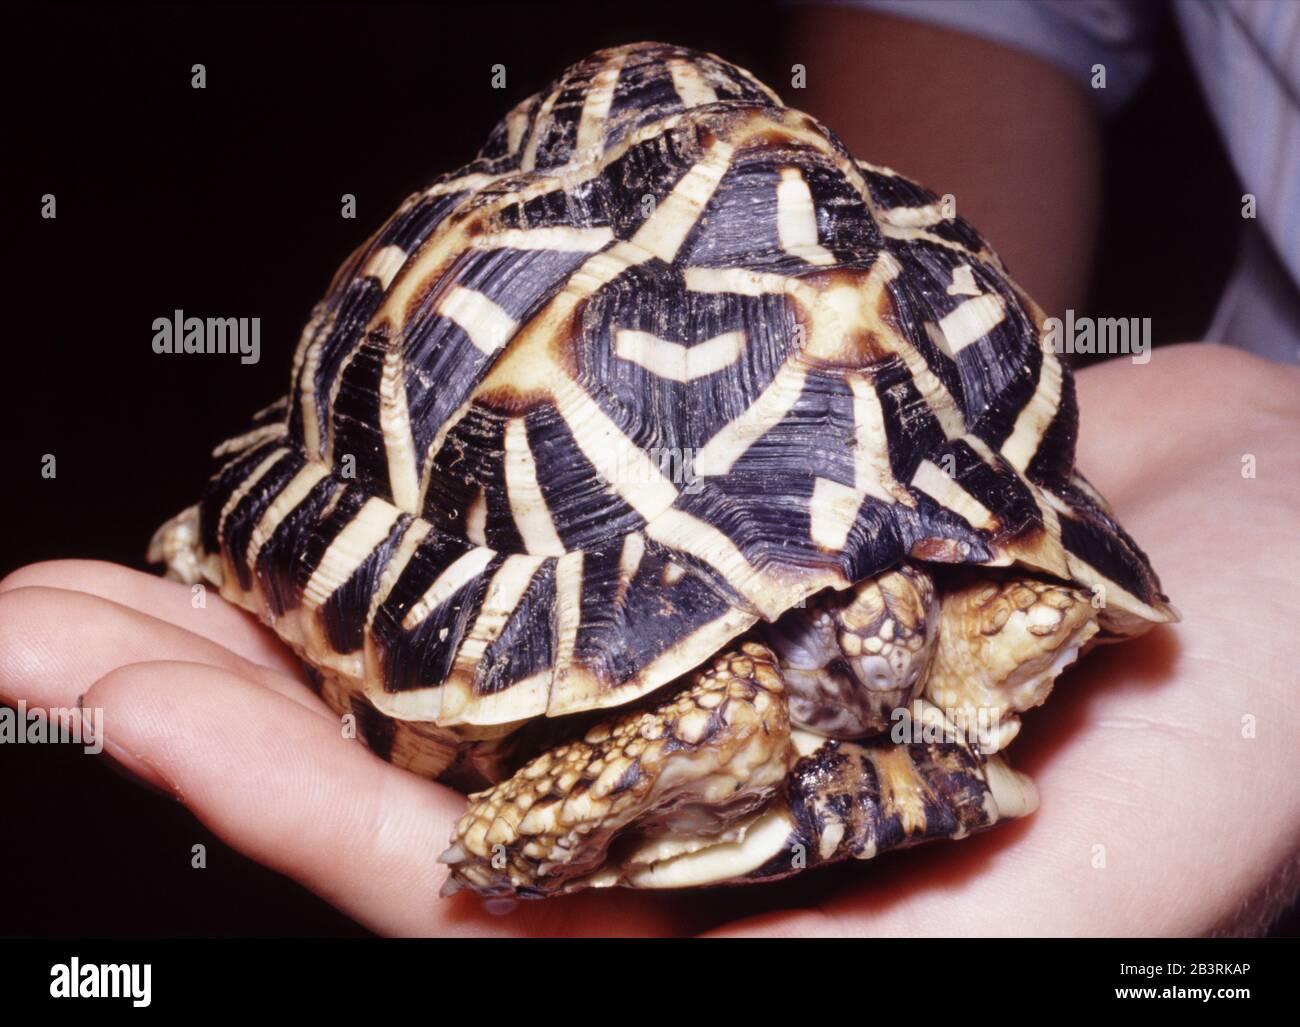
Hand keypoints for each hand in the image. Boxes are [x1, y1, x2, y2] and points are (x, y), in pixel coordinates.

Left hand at [2, 343, 1295, 935]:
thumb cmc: (1272, 699)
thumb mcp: (1101, 885)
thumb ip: (897, 960)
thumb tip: (580, 968)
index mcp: (763, 905)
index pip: (464, 885)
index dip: (278, 802)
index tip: (115, 701)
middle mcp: (715, 805)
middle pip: (409, 772)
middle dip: (213, 699)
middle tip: (39, 611)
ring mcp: (717, 678)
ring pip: (451, 657)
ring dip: (281, 604)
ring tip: (110, 556)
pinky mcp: (738, 573)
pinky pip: (541, 555)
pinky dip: (428, 522)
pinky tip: (329, 486)